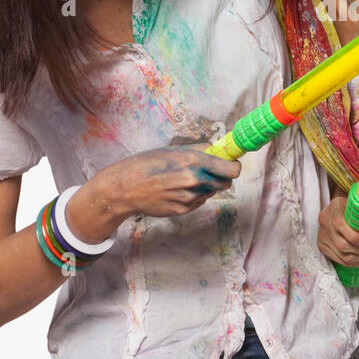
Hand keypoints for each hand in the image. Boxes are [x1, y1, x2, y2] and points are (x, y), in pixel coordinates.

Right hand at [90, 145, 240, 225]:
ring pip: (211, 192)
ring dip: (206, 186)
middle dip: (222, 177)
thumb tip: (216, 148)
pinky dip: (195, 196)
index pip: (231, 169)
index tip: (231, 163)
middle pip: (225, 183)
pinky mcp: (182, 210)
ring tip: (186, 179)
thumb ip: (198, 149)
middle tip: (211, 171)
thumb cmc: (146, 164)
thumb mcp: (172, 150)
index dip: (234, 166)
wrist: (125, 188)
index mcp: (193, 161)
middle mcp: (194, 181)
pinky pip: (198, 202)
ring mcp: (189, 198)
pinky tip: (178, 189)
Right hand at [317, 195, 358, 268]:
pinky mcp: (322, 246)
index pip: (340, 225)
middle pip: (342, 245)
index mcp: (334, 209)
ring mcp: (322, 235)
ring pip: (342, 255)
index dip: (354, 237)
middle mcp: (325, 222)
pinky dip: (353, 263)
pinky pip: (339, 260)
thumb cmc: (352, 208)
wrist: (338, 209)